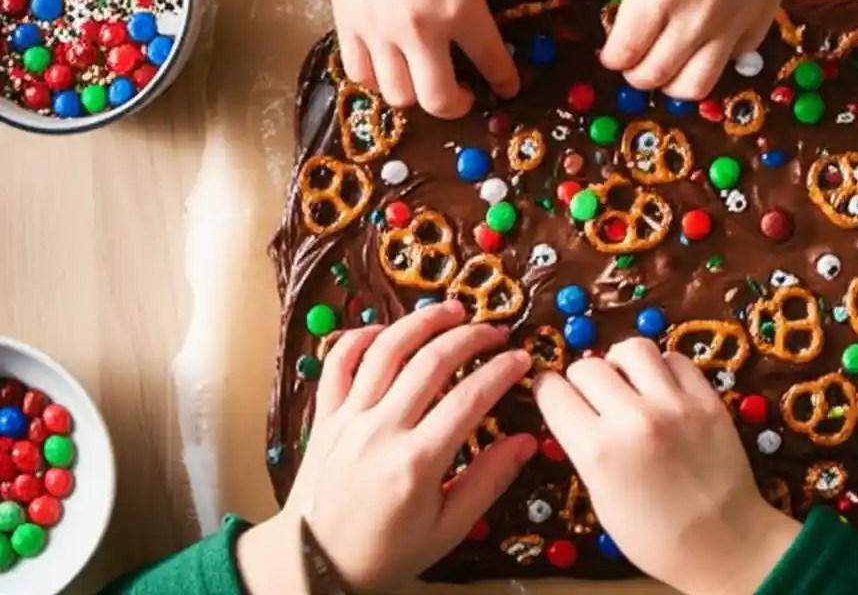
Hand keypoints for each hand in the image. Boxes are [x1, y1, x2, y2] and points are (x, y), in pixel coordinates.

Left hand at [236, 301, 534, 591]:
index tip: (522, 360)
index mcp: (418, 462)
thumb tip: (527, 441)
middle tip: (495, 331)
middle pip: (431, 362)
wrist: (312, 564)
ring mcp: (349, 418)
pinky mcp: (325, 415)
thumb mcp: (448, 529)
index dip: (502, 372)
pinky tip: (387, 331)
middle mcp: (382, 430)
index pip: (470, 398)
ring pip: (387, 350)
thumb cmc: (386, 552)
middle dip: (470, 337)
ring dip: (422, 322)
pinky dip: (361, 337)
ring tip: (451, 310)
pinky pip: (339, 362)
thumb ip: (488, 481)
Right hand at [318, 0, 517, 115]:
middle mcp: (419, 28)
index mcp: (460, 8)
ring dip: (415, 94)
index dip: (504, 81)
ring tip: (422, 79)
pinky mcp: (347, 24)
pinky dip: (378, 79)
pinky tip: (389, 67)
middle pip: (437, 99)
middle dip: (456, 106)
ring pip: (397, 96)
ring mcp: (379, 30)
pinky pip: (361, 74)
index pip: (491, 62)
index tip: (506, 87)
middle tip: (462, 95)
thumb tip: (471, 38)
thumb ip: (471, 5)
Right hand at [533, 339, 800, 594]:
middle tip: (593, 396)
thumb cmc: (655, 536)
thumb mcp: (601, 497)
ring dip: (621, 363)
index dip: (548, 392)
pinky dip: (662, 368)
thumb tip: (577, 410)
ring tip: (627, 382)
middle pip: (588, 366)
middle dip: (581, 379)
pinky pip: (676, 359)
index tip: (555, 397)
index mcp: (598, 450)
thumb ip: (586, 448)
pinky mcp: (708, 400)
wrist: (724, 542)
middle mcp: (634, 418)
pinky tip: (662, 387)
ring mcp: (675, 404)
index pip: (554, 392)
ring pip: (633, 349)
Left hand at [601, 0, 826, 100]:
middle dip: (638, 76)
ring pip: (695, 86)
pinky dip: (717, 60)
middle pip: (654, 77)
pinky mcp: (759, 23)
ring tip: (671, 70)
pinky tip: (711, 43)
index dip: (613, 58)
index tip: (614, 55)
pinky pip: (733, 61)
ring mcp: (730, 25)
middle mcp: (693, 18)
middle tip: (636, 67)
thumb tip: (639, 25)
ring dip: (675, 85)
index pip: (624, 52)